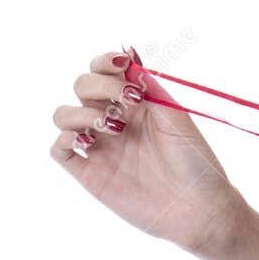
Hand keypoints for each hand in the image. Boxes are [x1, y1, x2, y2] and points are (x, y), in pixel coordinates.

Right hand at [49, 46, 246, 256]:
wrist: (199, 208)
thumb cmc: (196, 162)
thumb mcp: (178, 118)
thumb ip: (151, 88)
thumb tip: (129, 51)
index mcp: (137, 102)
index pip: (106, 70)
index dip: (105, 61)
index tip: (121, 64)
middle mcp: (115, 119)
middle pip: (82, 86)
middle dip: (98, 85)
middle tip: (127, 101)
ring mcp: (101, 146)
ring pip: (63, 114)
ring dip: (81, 112)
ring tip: (113, 128)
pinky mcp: (90, 173)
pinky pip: (59, 150)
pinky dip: (66, 139)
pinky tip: (91, 144)